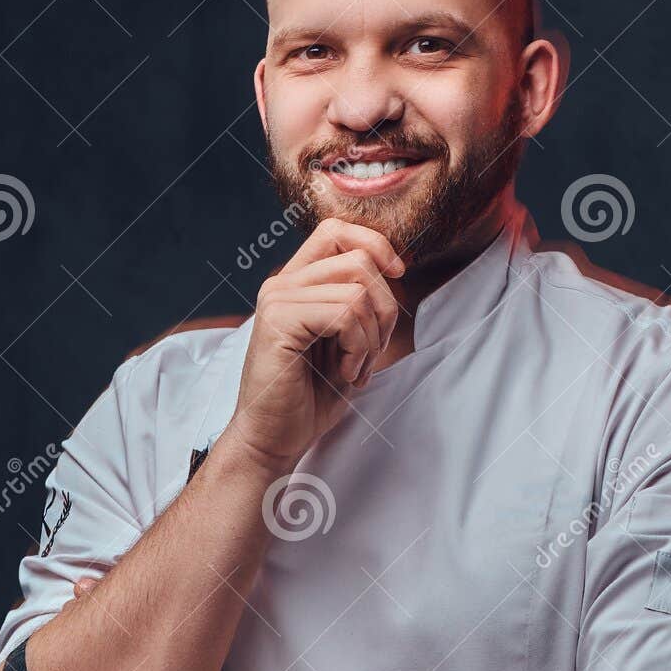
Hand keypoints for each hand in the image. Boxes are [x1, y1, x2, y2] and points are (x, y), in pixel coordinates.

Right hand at [226, 218, 403, 467]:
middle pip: (359, 258)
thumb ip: (361, 302)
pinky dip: (359, 347)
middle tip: (373, 351)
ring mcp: (277, 300)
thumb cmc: (310, 397)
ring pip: (358, 290)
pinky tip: (345, 372)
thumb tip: (397, 267)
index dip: (376, 245)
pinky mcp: (279, 322)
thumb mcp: (346, 341)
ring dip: (372, 337)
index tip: (397, 276)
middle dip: (385, 308)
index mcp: (296, 282)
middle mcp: (282, 284)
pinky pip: (345, 314)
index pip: (337, 230)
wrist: (273, 440)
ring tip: (356, 367)